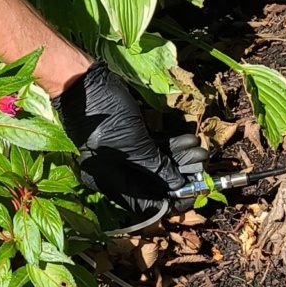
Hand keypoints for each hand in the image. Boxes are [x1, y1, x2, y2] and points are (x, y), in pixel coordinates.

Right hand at [51, 63, 204, 219]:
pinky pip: (151, 148)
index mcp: (109, 182)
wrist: (83, 81)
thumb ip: (156, 168)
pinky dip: (170, 145)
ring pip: (155, 164)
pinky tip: (188, 139)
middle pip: (153, 184)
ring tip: (201, 149)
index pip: (146, 205)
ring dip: (180, 158)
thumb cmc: (104, 115)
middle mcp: (114, 173)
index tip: (196, 191)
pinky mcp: (126, 136)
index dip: (173, 201)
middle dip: (181, 176)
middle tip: (203, 166)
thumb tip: (179, 186)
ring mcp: (120, 154)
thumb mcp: (133, 144)